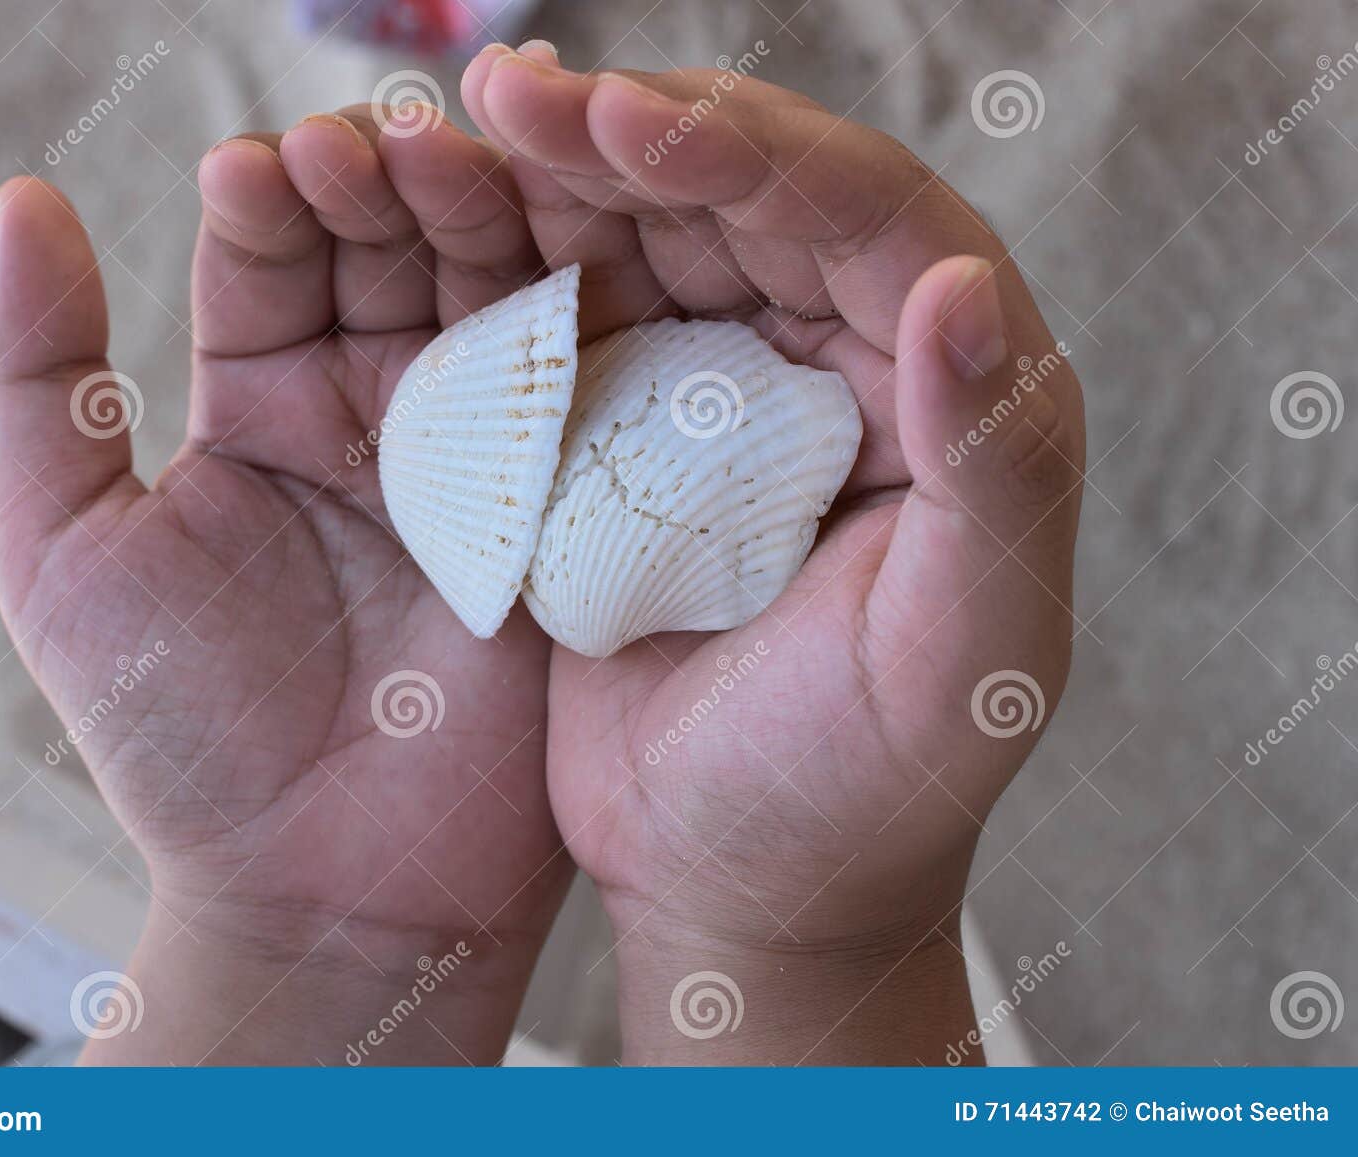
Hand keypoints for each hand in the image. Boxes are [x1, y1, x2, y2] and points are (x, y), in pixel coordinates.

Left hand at [0, 111, 570, 1063]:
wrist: (329, 889)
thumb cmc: (182, 739)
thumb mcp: (64, 552)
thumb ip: (43, 381)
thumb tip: (27, 203)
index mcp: (264, 406)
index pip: (271, 256)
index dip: (269, 199)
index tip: (258, 169)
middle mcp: (380, 413)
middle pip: (388, 253)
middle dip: (378, 188)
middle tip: (366, 154)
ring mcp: (482, 457)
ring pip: (487, 296)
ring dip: (473, 222)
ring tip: (443, 170)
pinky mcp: (568, 509)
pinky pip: (576, 388)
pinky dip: (570, 310)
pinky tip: (556, 250)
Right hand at [463, 46, 1084, 1062]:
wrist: (743, 884)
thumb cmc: (865, 792)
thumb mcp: (961, 656)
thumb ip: (993, 471)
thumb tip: (964, 292)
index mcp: (947, 392)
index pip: (865, 220)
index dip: (752, 156)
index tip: (622, 124)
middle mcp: (842, 364)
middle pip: (744, 199)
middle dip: (626, 136)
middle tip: (505, 94)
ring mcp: (729, 394)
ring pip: (646, 240)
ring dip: (553, 179)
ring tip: (453, 130)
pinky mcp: (631, 439)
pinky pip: (571, 322)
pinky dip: (506, 270)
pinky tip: (435, 231)